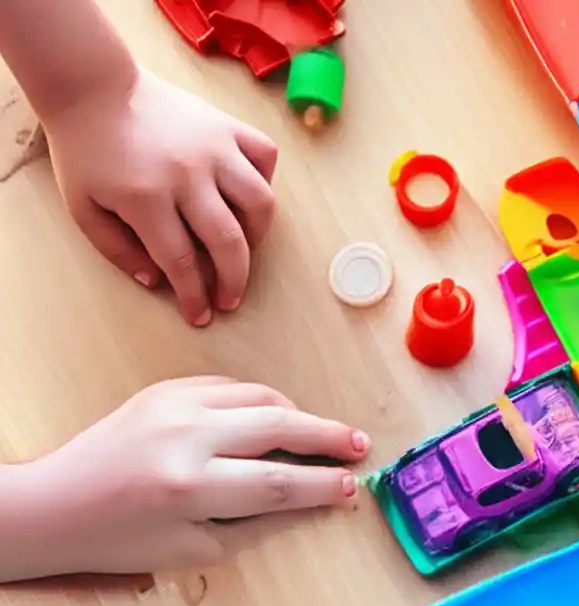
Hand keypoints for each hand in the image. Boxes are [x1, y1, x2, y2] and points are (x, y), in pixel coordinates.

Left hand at [0, 377, 366, 580]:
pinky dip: (261, 401)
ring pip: (260, 396)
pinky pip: (231, 386)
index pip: (279, 482)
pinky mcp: (165, 389)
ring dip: (298, 413)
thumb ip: (259, 523)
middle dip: (327, 436)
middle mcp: (185, 438)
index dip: (322, 485)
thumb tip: (314, 501)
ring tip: (322, 433)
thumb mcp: (194, 549)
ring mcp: (174, 405)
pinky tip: (275, 419)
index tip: (351, 486)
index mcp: (191, 487)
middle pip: (279, 426)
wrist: (56, 505)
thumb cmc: (122, 539)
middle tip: (359, 444)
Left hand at [43, 69, 277, 325]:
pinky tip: (246, 194)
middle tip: (230, 299)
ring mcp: (215, 147)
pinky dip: (264, 179)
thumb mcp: (83, 208)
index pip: (182, 261)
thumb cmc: (87, 151)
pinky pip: (265, 156)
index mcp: (146, 196)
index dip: (194, 295)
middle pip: (229, 241)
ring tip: (244, 249)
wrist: (95, 88)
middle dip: (234, 281)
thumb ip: (117, 250)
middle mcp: (188, 173)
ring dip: (258, 236)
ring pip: (260, 203)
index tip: (200, 315)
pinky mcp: (229, 127)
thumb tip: (157, 280)